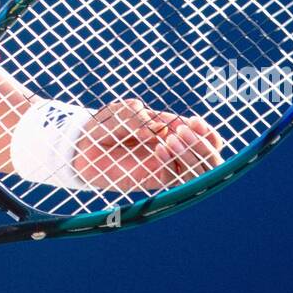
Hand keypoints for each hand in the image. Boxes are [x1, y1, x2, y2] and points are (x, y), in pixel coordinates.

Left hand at [72, 98, 224, 193]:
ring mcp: (165, 167)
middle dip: (203, 145)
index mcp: (174, 131)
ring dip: (191, 156)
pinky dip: (169, 164)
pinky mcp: (151, 180)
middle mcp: (175, 151)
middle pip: (209, 158)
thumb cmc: (106, 125)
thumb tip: (154, 131)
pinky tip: (159, 148)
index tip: (195, 122)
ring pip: (196, 172)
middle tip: (182, 131)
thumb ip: (136, 116)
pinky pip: (171, 178)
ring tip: (171, 138)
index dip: (207, 133)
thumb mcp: (120, 111)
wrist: (83, 146)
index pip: (206, 138)